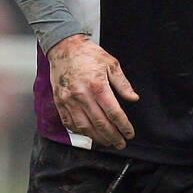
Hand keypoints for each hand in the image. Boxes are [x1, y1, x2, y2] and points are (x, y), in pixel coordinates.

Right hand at [46, 33, 137, 148]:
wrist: (64, 48)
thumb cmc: (89, 55)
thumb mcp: (112, 64)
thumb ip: (123, 84)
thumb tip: (133, 99)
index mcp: (97, 86)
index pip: (113, 112)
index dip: (123, 126)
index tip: (130, 133)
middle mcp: (81, 96)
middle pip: (99, 123)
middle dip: (112, 136)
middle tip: (121, 144)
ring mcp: (68, 100)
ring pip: (84, 126)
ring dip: (97, 137)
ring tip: (107, 142)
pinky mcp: (59, 102)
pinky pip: (69, 122)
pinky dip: (80, 131)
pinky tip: (89, 134)